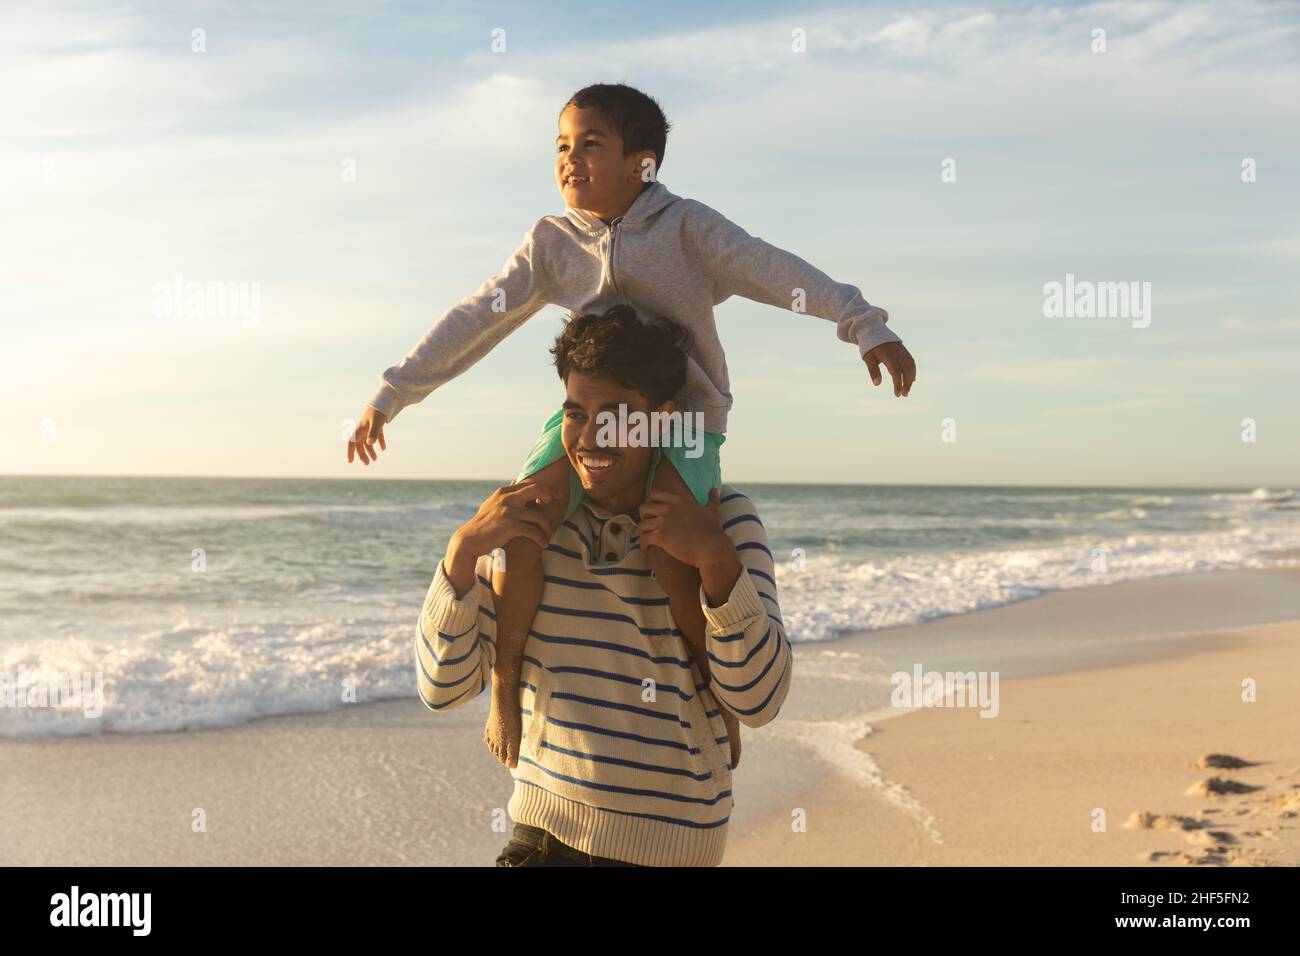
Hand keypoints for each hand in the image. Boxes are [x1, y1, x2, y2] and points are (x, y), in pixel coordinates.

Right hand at [347, 406, 387, 464]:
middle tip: (368, 463)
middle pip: (360, 445)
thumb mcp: (376, 423)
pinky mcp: (376, 426)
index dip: (350, 452)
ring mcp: (369, 428)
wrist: (383, 402)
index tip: (350, 461)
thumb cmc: (378, 413)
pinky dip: (379, 442)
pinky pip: (376, 437)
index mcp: (359, 429)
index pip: (352, 442)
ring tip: (375, 459)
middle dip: (362, 454)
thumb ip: (373, 433)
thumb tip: (370, 443)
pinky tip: (383, 448)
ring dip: (370, 450)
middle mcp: (362, 430)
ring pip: (367, 442)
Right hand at [444, 481, 560, 595]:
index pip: (530, 484)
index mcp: (504, 492)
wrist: (470, 540)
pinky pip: (532, 531)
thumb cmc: (484, 524)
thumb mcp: (493, 504)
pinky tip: (543, 544)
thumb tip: (516, 481)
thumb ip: (506, 494)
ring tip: (549, 536)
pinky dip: (540, 538)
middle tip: (558, 504)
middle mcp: (506, 498)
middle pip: (537, 489)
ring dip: (547, 527)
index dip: (546, 489)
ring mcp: (508, 511)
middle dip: (551, 495)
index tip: (556, 496)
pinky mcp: (509, 526)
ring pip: (538, 515)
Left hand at [637, 488, 729, 569]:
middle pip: (644, 508)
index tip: (652, 511)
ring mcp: (663, 522)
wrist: (711, 548)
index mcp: (678, 499)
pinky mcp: (661, 536)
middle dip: (643, 516)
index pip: (654, 494)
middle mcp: (668, 508)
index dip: (651, 502)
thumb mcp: (713, 511)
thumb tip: (715, 489)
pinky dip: (643, 544)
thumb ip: (712, 499)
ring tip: (646, 538)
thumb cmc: (713, 531)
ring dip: (642, 532)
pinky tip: (646, 548)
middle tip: (647, 525)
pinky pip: (644, 538)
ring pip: (642, 524)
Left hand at [863, 341, 916, 396]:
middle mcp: (897, 353)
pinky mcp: (903, 349)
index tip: (897, 394)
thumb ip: (873, 370)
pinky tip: (912, 379)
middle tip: (904, 395)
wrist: (873, 329)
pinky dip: (912, 370)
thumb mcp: (868, 358)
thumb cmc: (869, 345)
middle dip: (906, 383)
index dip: (897, 384)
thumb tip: (877, 384)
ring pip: (910, 366)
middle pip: (906, 370)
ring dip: (911, 378)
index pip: (896, 372)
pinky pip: (911, 361)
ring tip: (908, 389)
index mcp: (888, 355)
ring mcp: (901, 350)